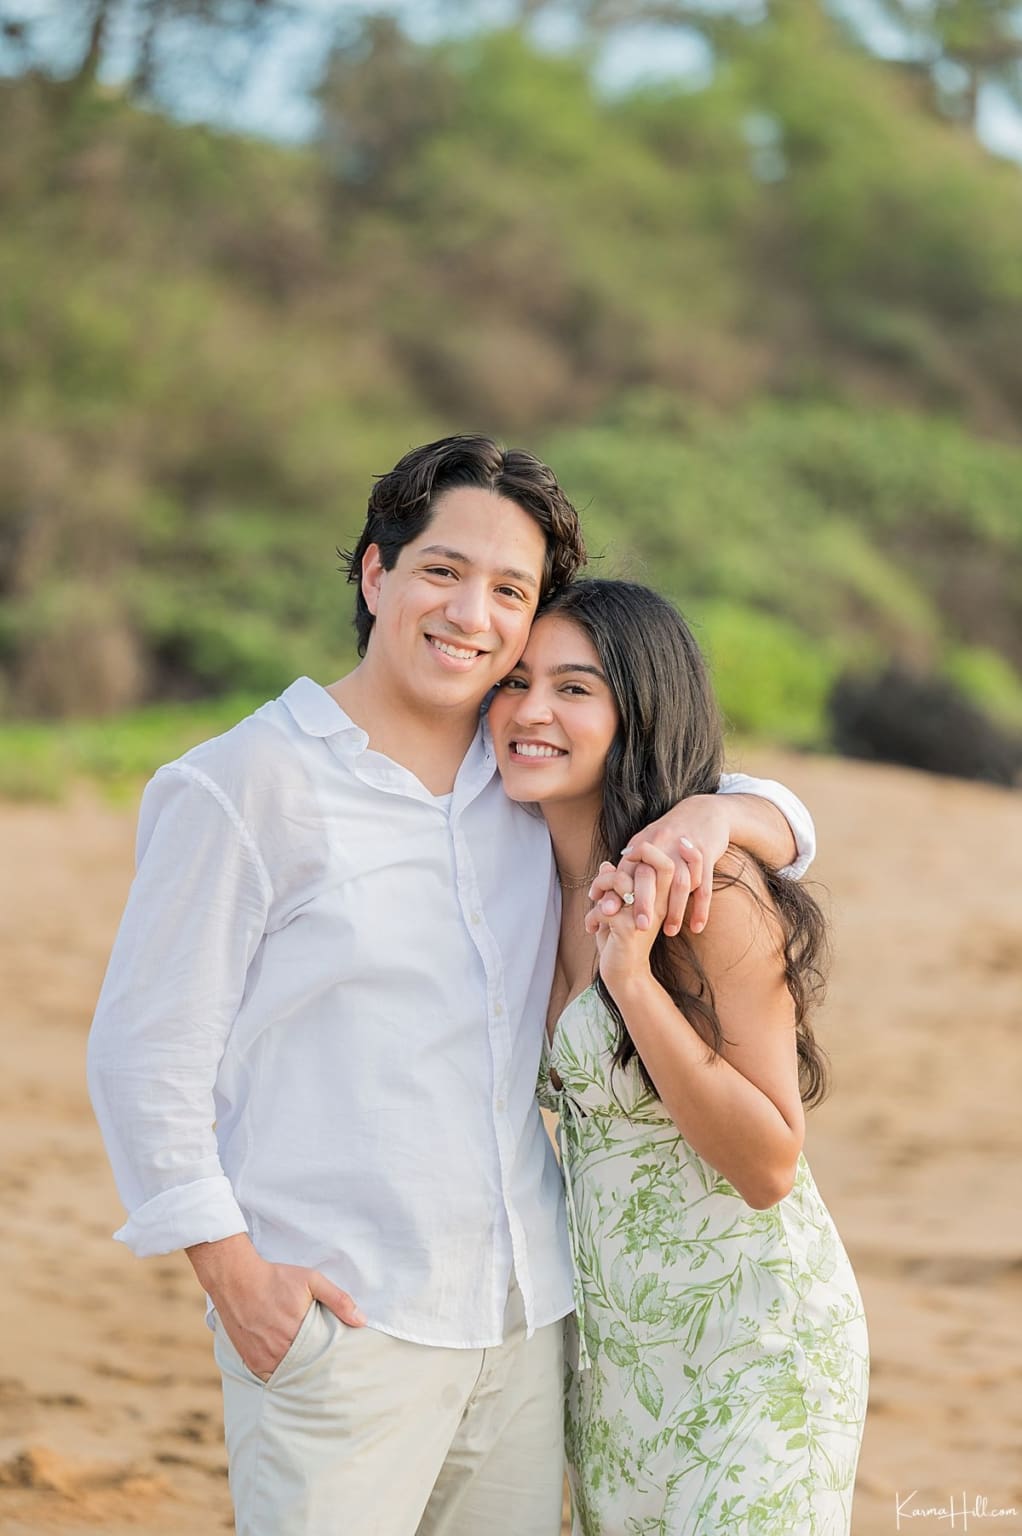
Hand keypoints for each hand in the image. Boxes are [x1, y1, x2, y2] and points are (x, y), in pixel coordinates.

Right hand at [187, 1236, 364, 1379]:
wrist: (236, 1278)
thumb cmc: (276, 1278)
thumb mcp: (311, 1280)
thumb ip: (338, 1299)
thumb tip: (361, 1320)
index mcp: (299, 1333)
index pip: (323, 1359)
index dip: (332, 1361)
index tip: (341, 1363)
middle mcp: (280, 1350)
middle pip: (306, 1370)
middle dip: (318, 1371)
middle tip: (330, 1373)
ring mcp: (263, 1358)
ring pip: (288, 1375)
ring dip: (299, 1374)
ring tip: (312, 1372)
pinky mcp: (250, 1361)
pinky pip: (270, 1377)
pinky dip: (280, 1375)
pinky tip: (290, 1370)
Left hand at [584, 843, 674, 993]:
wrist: (623, 974)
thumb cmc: (619, 941)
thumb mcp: (616, 910)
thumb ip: (613, 886)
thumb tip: (606, 864)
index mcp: (657, 898)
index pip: (664, 863)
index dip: (647, 852)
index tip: (619, 866)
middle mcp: (657, 904)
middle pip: (642, 866)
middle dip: (608, 875)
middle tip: (595, 893)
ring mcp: (645, 915)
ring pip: (619, 881)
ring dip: (598, 891)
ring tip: (593, 908)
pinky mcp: (629, 928)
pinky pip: (604, 907)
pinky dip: (592, 916)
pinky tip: (591, 928)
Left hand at [594, 793, 733, 936]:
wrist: (704, 810)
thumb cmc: (671, 831)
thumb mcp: (647, 839)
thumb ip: (629, 861)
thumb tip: (607, 882)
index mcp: (644, 841)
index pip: (626, 869)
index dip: (615, 891)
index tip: (607, 913)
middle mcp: (663, 844)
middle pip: (650, 876)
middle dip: (644, 903)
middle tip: (639, 928)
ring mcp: (686, 850)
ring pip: (679, 884)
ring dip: (675, 910)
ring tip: (669, 932)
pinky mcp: (707, 855)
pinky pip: (704, 885)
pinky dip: (701, 908)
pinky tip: (696, 927)